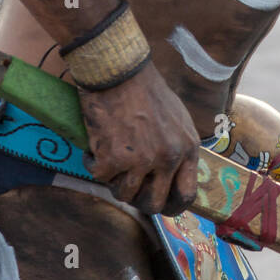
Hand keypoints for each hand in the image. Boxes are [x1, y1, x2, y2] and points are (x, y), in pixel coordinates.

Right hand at [79, 60, 200, 214]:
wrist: (119, 72)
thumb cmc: (146, 90)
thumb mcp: (178, 119)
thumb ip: (179, 148)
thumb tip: (174, 176)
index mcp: (187, 148)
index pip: (187, 195)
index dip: (173, 207)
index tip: (162, 206)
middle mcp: (167, 158)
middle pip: (154, 204)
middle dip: (139, 201)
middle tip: (127, 187)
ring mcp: (140, 161)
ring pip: (124, 194)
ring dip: (113, 182)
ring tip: (109, 158)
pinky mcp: (112, 159)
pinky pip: (98, 177)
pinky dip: (92, 163)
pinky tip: (94, 146)